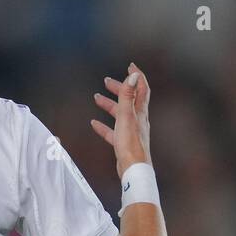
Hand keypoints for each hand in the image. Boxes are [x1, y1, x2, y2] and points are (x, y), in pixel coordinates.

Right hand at [90, 62, 151, 178]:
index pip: (141, 88)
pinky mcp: (124, 142)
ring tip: (97, 98)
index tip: (130, 66)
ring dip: (109, 105)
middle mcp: (138, 120)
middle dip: (119, 89)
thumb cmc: (131, 144)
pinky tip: (94, 124)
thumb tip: (133, 75)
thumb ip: (128, 95)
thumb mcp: (126, 116)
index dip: (137, 76)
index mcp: (140, 112)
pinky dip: (104, 125)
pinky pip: (112, 130)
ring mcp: (131, 131)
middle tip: (107, 81)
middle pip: (129, 99)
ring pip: (119, 114)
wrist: (133, 169)